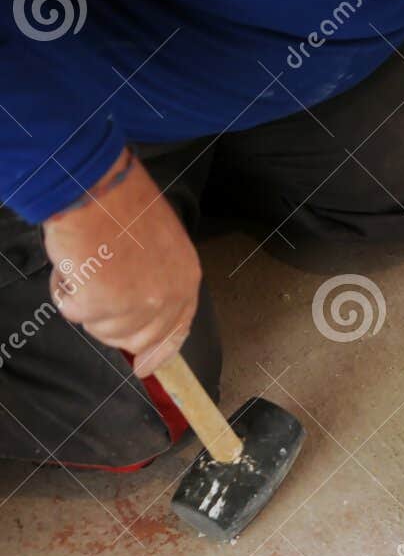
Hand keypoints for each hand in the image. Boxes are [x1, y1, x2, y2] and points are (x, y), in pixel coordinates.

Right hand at [43, 152, 200, 376]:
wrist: (97, 187)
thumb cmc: (122, 204)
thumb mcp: (161, 242)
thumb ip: (158, 279)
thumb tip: (144, 314)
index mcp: (185, 280)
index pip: (177, 331)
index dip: (159, 351)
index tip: (146, 367)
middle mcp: (166, 297)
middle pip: (135, 339)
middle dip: (110, 324)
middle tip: (95, 292)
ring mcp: (136, 304)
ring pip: (102, 329)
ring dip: (86, 304)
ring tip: (86, 265)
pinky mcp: (103, 304)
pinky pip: (75, 312)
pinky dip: (65, 291)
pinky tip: (72, 262)